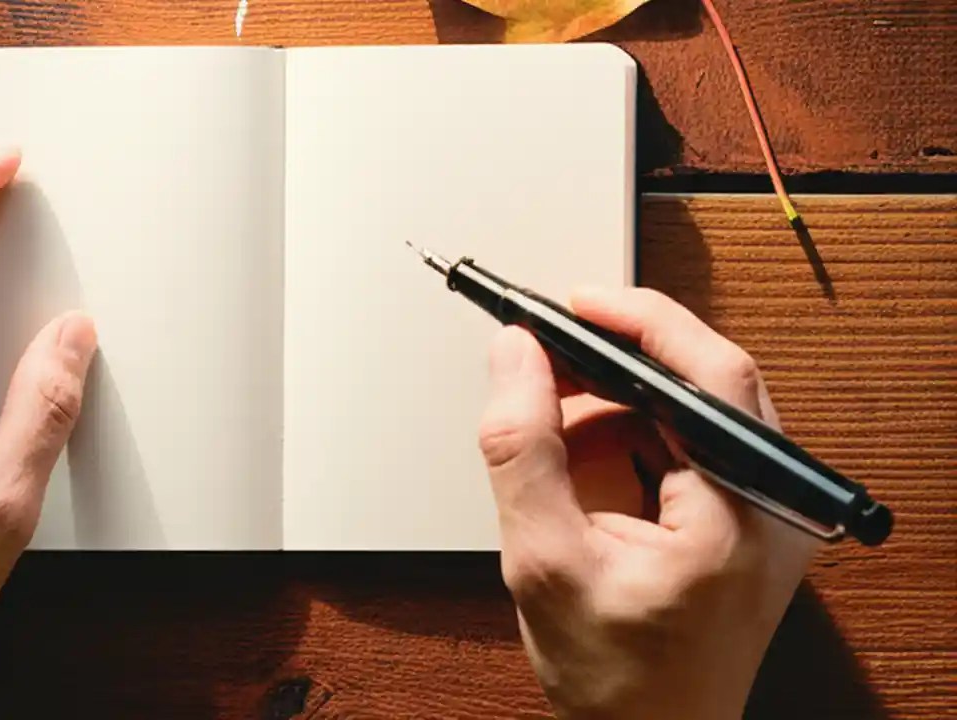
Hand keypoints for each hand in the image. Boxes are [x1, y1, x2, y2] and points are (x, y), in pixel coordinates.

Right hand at [479, 287, 818, 719]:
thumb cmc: (617, 682)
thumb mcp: (544, 563)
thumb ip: (522, 451)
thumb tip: (513, 357)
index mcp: (743, 512)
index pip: (708, 374)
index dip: (636, 322)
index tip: (570, 305)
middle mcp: (772, 501)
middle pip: (698, 381)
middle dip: (611, 366)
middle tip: (541, 363)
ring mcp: (764, 506)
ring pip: (685, 406)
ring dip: (612, 404)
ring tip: (550, 434)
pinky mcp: (742, 511)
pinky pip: (684, 440)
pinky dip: (627, 436)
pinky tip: (580, 461)